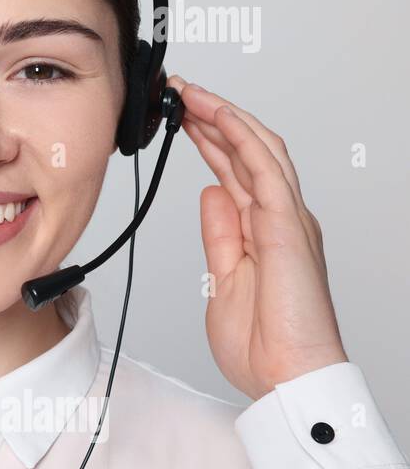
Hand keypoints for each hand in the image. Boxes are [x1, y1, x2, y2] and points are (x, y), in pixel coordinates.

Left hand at [167, 76, 347, 400]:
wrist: (288, 377)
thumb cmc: (264, 344)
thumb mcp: (223, 279)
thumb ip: (220, 234)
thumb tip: (211, 195)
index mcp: (262, 231)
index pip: (233, 171)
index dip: (208, 140)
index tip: (180, 118)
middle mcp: (278, 218)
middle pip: (246, 151)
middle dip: (213, 117)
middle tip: (180, 92)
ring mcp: (286, 219)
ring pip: (258, 149)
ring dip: (224, 116)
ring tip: (192, 92)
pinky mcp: (287, 226)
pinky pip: (265, 170)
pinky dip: (242, 138)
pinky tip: (219, 115)